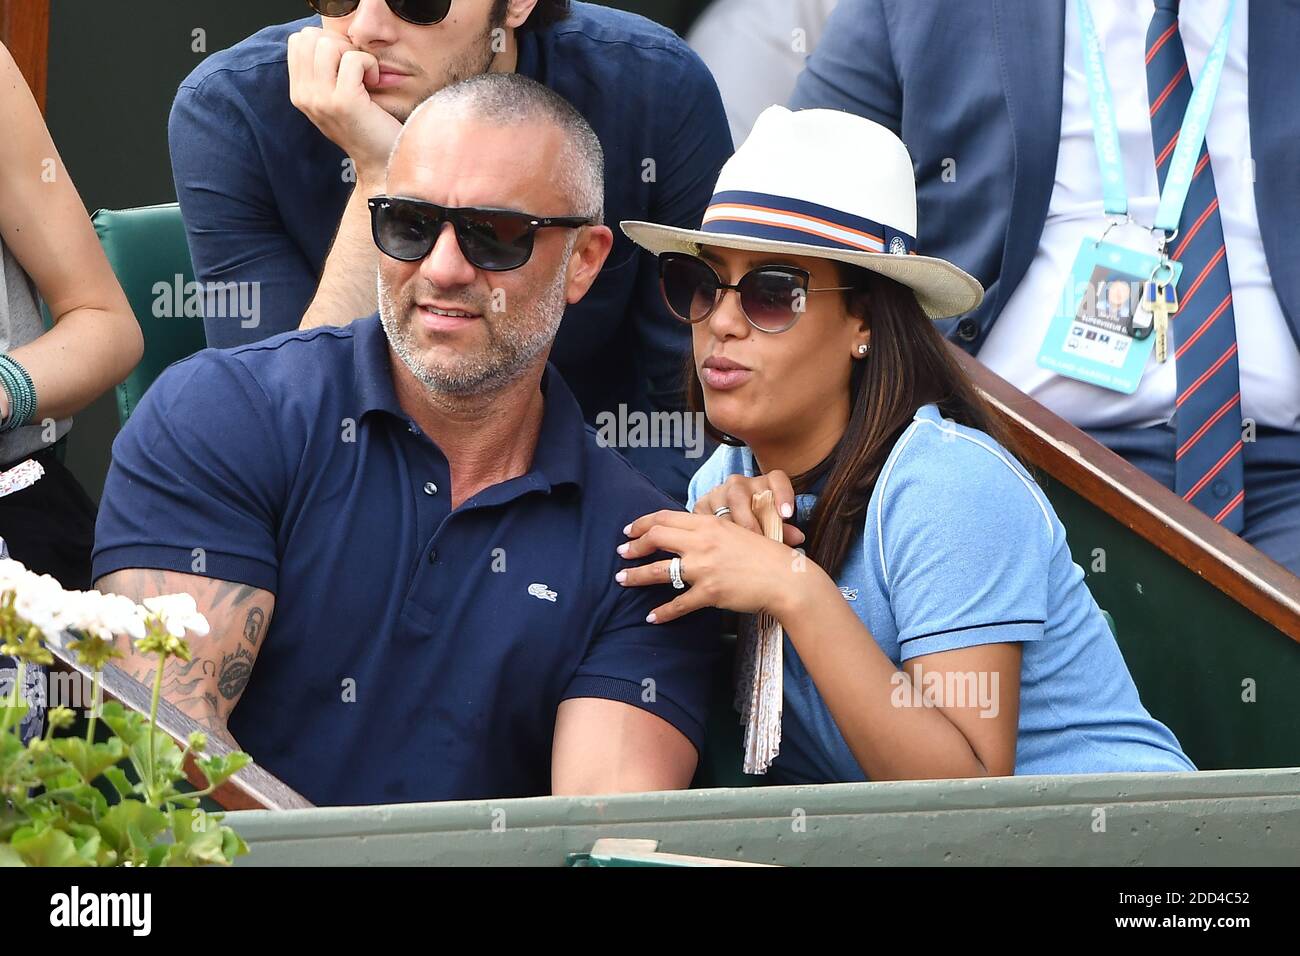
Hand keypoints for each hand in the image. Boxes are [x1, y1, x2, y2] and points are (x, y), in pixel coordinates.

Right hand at [287, 27, 402, 176]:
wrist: (381, 162)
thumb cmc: (365, 127)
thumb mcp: (333, 98)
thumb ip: (322, 71)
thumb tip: (326, 37)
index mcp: (298, 93)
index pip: (297, 41)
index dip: (324, 41)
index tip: (343, 63)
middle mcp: (304, 96)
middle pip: (310, 38)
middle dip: (338, 44)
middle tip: (356, 68)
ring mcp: (321, 99)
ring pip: (328, 44)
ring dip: (353, 53)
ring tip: (365, 75)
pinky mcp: (344, 102)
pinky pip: (354, 59)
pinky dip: (369, 64)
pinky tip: (374, 82)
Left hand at [616, 510, 814, 623]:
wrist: (785, 577)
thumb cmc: (766, 555)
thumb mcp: (737, 532)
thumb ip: (712, 532)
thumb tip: (690, 535)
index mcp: (709, 524)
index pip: (666, 517)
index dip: (643, 523)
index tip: (630, 530)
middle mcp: (702, 543)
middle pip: (656, 538)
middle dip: (634, 546)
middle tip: (622, 552)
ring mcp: (704, 569)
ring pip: (659, 570)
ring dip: (635, 576)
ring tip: (621, 579)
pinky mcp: (710, 593)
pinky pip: (678, 604)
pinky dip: (662, 612)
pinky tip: (651, 617)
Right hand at [692, 471, 804, 546]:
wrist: (732, 518)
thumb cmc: (761, 523)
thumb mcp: (774, 525)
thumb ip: (785, 530)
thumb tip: (798, 538)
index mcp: (765, 482)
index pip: (777, 479)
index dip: (782, 495)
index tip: (787, 515)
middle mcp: (739, 483)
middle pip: (739, 494)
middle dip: (748, 522)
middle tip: (756, 542)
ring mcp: (718, 492)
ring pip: (720, 507)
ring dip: (729, 531)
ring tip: (737, 550)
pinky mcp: (701, 505)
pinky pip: (704, 519)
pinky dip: (712, 534)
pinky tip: (718, 547)